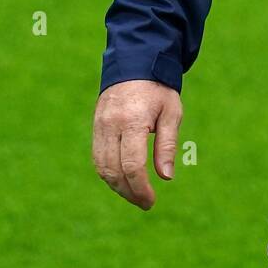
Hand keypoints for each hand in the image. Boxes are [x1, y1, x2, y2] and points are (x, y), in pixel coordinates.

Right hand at [91, 80, 182, 209]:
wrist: (135, 64)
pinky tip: (123, 181)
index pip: (132, 165)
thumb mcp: (172, 113)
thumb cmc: (159, 89)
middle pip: (113, 170)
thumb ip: (167, 145)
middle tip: (145, 203)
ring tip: (135, 196)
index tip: (151, 201)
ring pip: (101, 167)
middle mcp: (111, 125)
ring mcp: (99, 126)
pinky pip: (97, 157)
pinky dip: (108, 174)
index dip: (140, 188)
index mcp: (133, 121)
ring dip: (117, 186)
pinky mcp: (95, 127)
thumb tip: (166, 177)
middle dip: (129, 192)